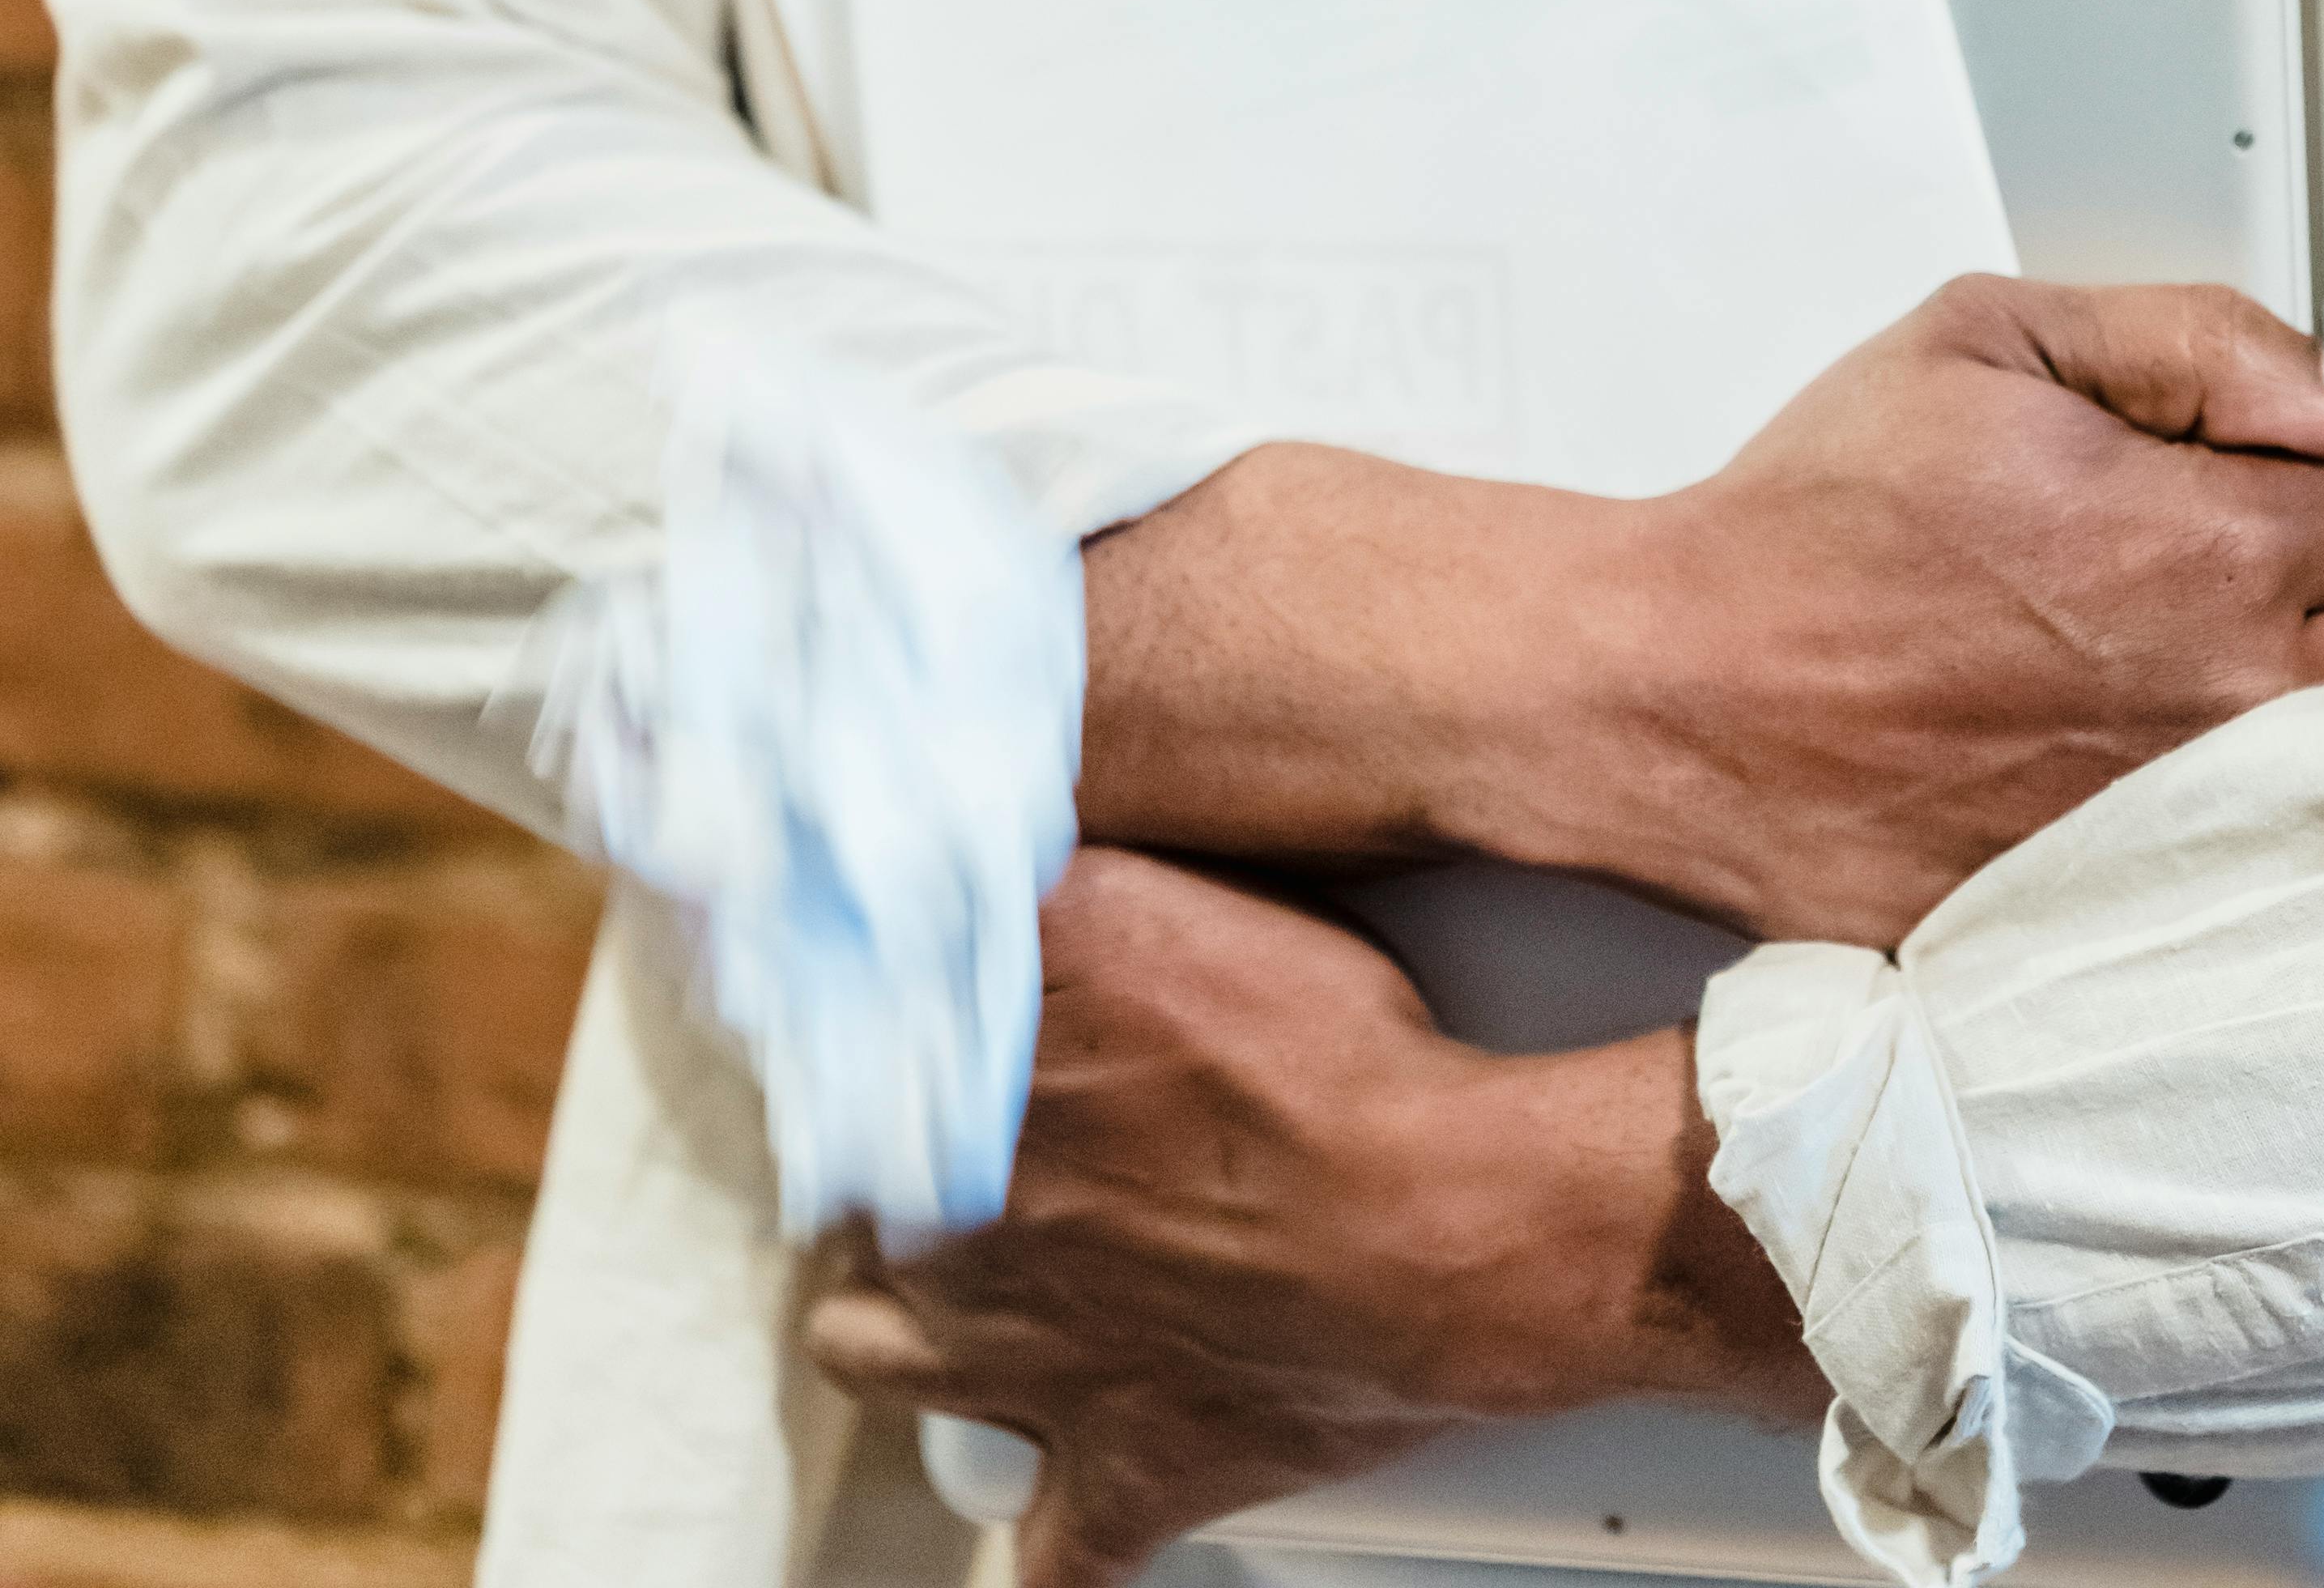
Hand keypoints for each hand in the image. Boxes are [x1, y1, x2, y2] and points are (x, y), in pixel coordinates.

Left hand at [806, 847, 1806, 1587]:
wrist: (1450, 1225)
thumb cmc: (1328, 1061)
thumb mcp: (1149, 908)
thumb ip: (1027, 889)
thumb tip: (933, 838)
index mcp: (964, 1103)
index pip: (842, 1067)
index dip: (870, 1042)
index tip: (895, 1022)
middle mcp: (973, 1244)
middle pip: (860, 1206)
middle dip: (894, 1178)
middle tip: (970, 1133)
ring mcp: (1041, 1373)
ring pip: (900, 1364)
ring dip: (923, 1335)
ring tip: (973, 1284)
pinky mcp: (1132, 1475)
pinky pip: (1059, 1557)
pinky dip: (1062, 1534)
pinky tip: (1065, 1503)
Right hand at [1606, 276, 2323, 945]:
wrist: (1683, 688)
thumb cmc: (1819, 509)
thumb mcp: (1988, 340)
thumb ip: (2200, 346)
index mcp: (2203, 551)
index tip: (2295, 457)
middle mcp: (2221, 706)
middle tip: (2277, 543)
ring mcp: (2182, 825)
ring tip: (2228, 642)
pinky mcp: (2127, 903)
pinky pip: (2262, 857)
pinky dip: (2252, 802)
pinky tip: (2166, 744)